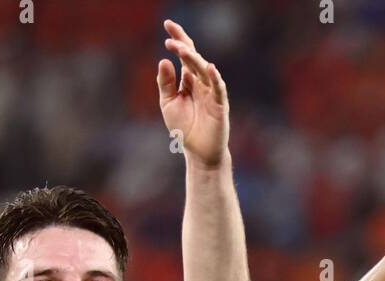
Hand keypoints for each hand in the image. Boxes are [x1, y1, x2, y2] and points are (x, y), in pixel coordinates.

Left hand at [158, 19, 228, 168]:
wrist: (198, 152)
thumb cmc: (184, 128)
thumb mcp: (168, 103)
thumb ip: (166, 83)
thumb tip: (164, 60)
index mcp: (189, 79)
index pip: (184, 54)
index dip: (178, 38)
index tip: (167, 24)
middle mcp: (201, 82)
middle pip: (193, 58)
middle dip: (183, 45)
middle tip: (170, 37)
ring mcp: (212, 91)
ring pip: (203, 70)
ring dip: (193, 59)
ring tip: (181, 48)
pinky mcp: (220, 104)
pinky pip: (218, 88)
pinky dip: (214, 77)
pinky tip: (209, 67)